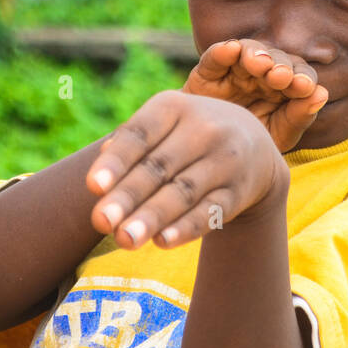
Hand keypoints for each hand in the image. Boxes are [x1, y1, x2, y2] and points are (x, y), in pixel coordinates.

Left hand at [85, 91, 289, 250]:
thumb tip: (100, 167)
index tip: (93, 187)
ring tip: (124, 239)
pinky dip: (186, 227)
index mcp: (174, 106)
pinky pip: (210, 211)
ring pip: (183, 192)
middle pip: (158, 167)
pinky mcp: (239, 191)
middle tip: (100, 221)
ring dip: (152, 217)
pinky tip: (163, 241)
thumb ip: (130, 143)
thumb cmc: (188, 136)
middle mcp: (203, 128)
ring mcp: (224, 161)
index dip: (116, 161)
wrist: (254, 145)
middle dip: (127, 196)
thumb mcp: (164, 125)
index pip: (139, 134)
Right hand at [183, 39, 327, 152]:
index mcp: (284, 88)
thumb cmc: (249, 145)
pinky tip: (231, 49)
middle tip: (281, 76)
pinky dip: (223, 50)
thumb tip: (321, 93)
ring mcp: (235, 71)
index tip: (305, 87)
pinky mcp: (207, 72)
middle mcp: (262, 75)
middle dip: (281, 65)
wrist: (208, 157)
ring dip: (256, 54)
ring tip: (260, 64)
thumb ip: (299, 117)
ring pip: (248, 51)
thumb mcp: (278, 136)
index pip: (300, 75)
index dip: (303, 78)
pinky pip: (215, 56)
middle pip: (277, 59)